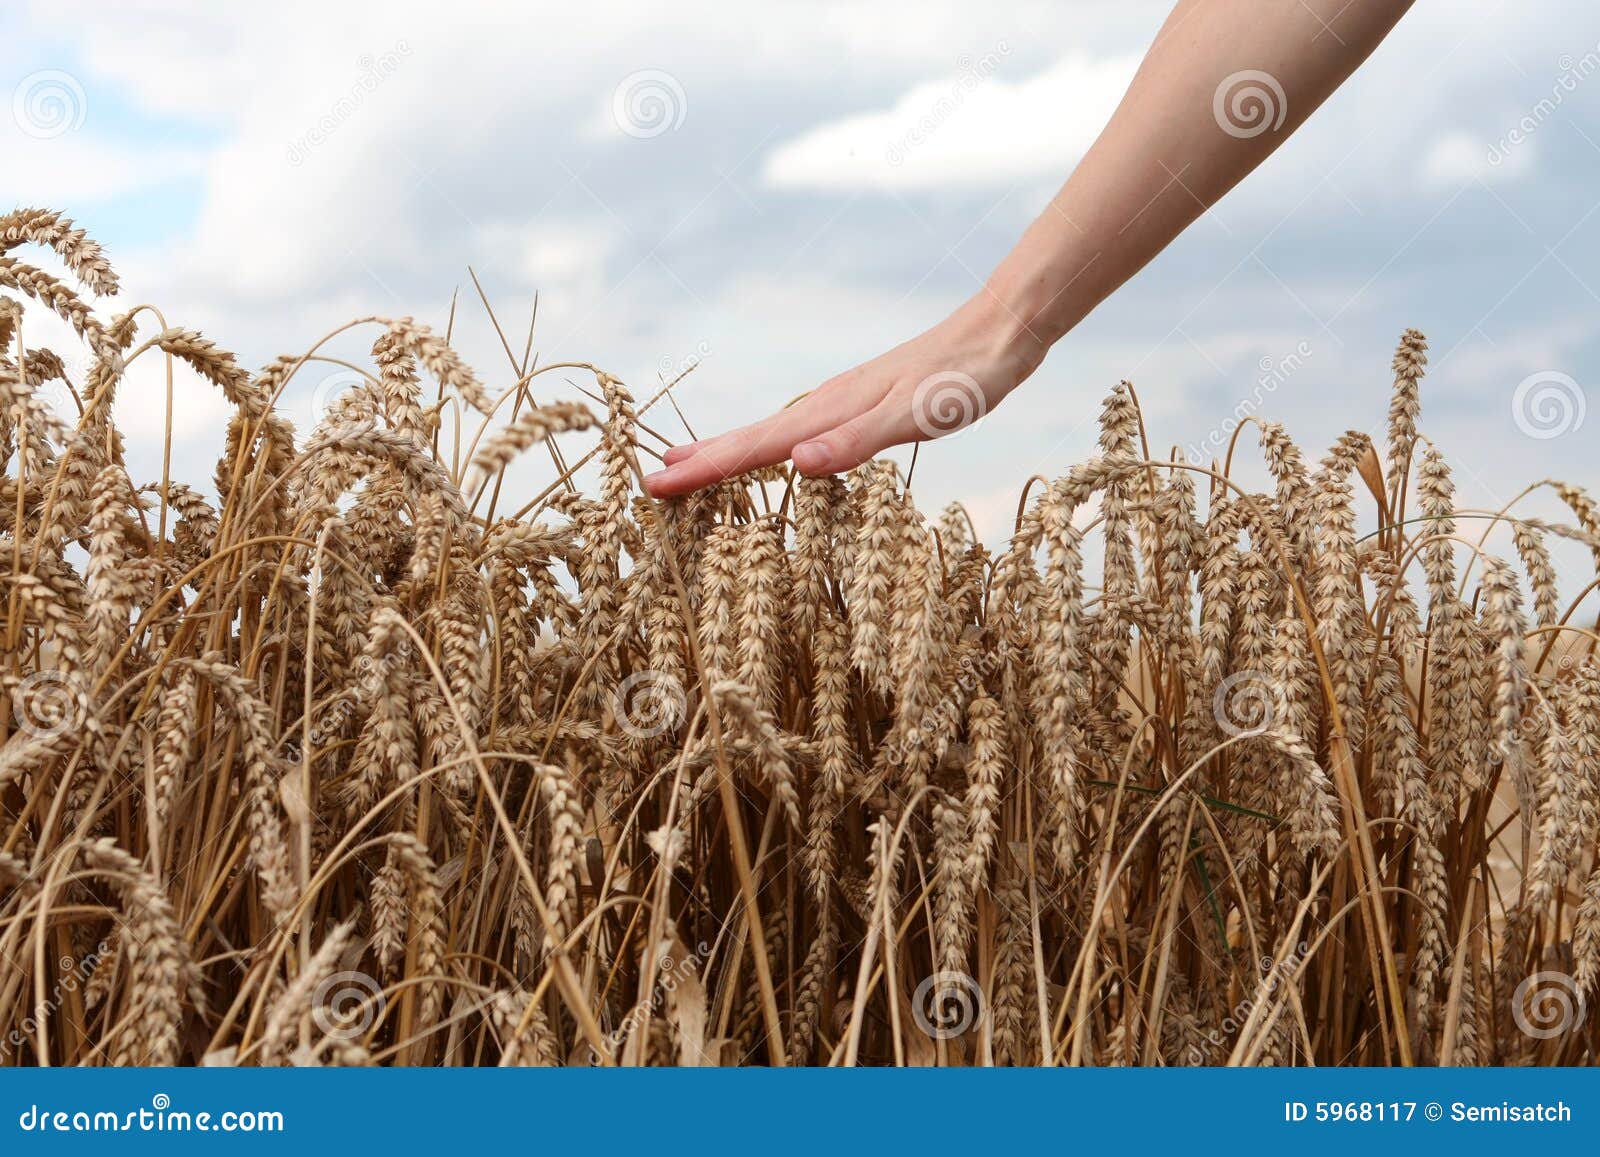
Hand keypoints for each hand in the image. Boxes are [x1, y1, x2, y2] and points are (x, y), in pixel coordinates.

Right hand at [643, 294, 1047, 496]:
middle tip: (650, 483)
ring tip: (687, 463)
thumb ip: (857, 442)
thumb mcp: (917, 416)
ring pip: (769, 432)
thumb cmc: (965, 378)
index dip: (705, 470)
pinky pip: (797, 431)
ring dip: (726, 451)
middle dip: (701, 462)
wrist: (1000, 331)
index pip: (754, 448)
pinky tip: (772, 451)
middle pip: (751, 438)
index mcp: (831, 412)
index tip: (654, 487)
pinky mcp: (861, 404)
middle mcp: (827, 404)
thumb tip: (796, 465)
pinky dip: (768, 445)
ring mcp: (842, 402)